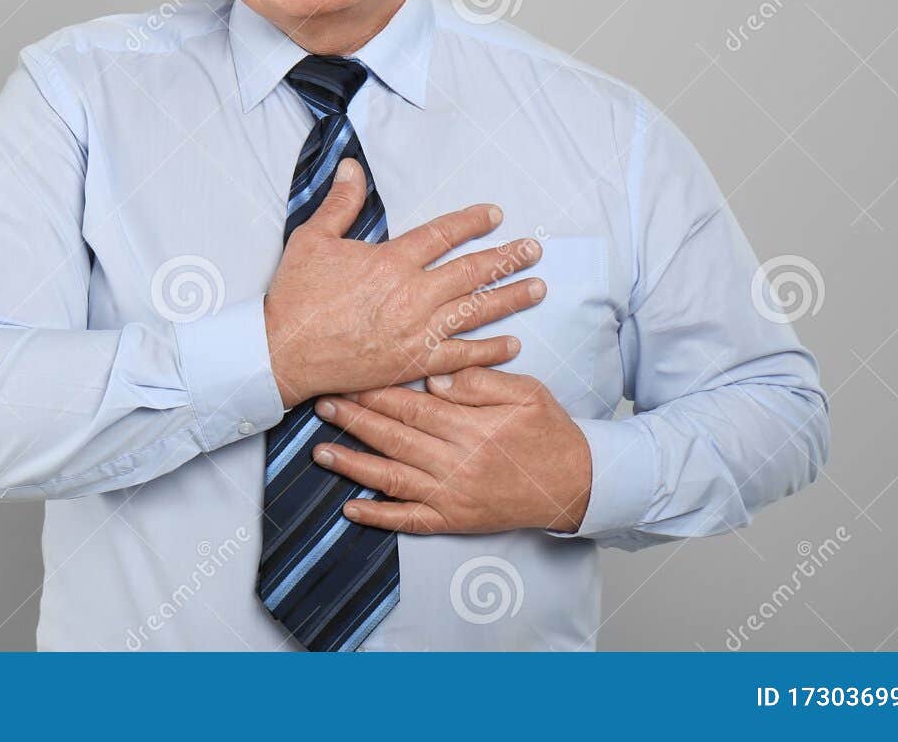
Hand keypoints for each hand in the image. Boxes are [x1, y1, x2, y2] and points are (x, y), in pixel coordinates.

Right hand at [264, 158, 546, 407]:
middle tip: (534, 249)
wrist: (283, 351)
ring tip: (538, 287)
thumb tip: (354, 166)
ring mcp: (416, 331)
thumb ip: (341, 203)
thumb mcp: (313, 238)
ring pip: (475, 311)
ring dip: (510, 298)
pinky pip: (461, 357)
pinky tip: (513, 343)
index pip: (443, 234)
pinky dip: (489, 350)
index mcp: (391, 261)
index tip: (495, 215)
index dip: (472, 221)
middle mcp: (412, 294)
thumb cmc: (296, 296)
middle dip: (507, 258)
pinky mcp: (413, 363)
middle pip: (472, 271)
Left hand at [309, 367, 592, 533]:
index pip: (412, 405)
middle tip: (321, 404)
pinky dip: (378, 516)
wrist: (577, 485)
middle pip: (394, 437)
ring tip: (320, 450)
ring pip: (392, 477)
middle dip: (353, 419)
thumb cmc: (550, 433)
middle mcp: (456, 462)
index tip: (348, 378)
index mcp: (472, 427)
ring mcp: (452, 495)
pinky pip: (409, 520)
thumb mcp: (526, 393)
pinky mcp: (454, 519)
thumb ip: (480, 383)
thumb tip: (435, 379)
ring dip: (353, 464)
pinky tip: (350, 507)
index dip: (375, 392)